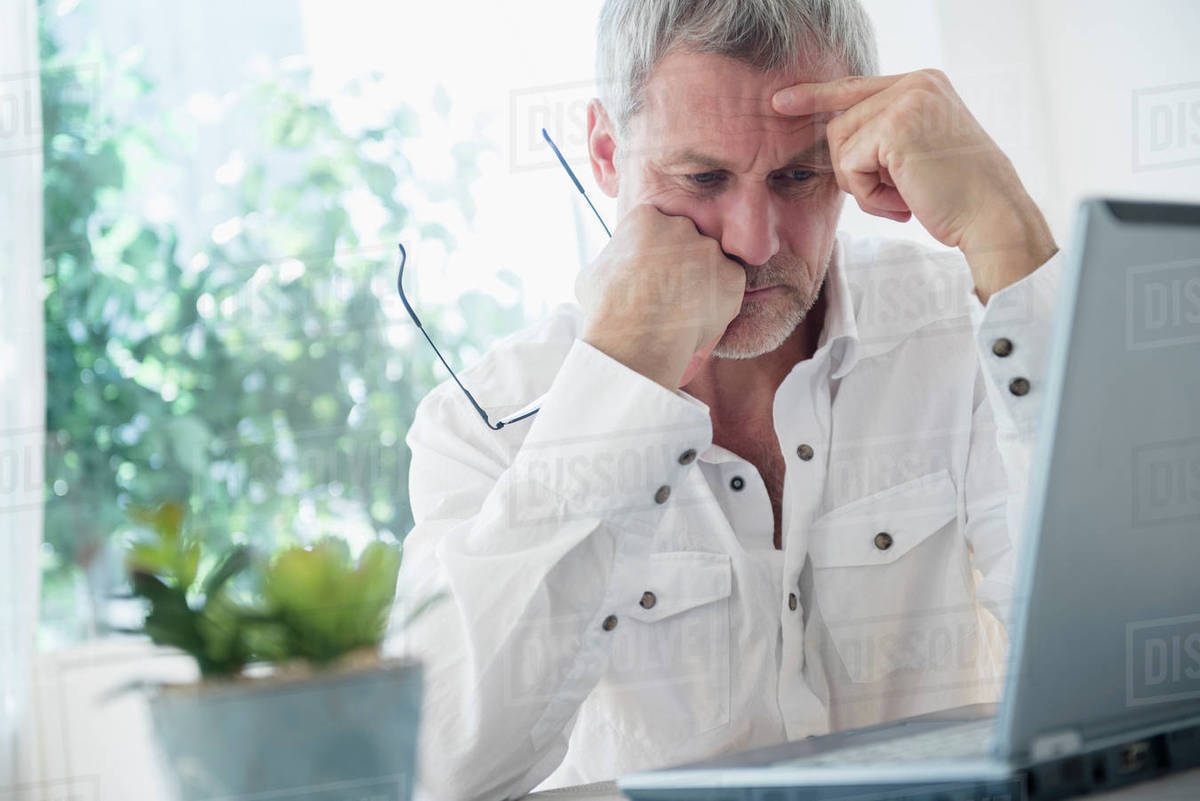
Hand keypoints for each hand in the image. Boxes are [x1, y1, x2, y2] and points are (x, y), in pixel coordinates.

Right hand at [576, 204, 744, 389]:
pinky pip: (729, 284)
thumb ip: (613, 260)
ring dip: (701, 279)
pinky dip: (719, 299)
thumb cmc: (607, 310)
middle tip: (667, 292)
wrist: (636, 339)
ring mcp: (709, 250)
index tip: (648, 273)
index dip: (651, 252)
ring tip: (682, 309)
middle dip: (679, 261)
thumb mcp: (592, 273)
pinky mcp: (731, 276)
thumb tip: (616, 266)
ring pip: (709, 261)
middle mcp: (681, 225)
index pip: (655, 226)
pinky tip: (699, 316)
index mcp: (646, 216)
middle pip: (685, 239)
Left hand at [772, 70, 1056, 300]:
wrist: (993, 217)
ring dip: (863, 186)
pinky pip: (850, 167)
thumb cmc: (959, 196)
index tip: (780, 101)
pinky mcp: (895, 129)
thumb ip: (886, 134)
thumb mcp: (922, 150)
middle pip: (840, 123)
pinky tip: (904, 203)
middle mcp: (916, 83)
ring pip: (841, 146)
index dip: (814, 96)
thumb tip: (836, 138)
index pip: (854, 86)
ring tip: (904, 197)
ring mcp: (906, 102)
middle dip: (855, 170)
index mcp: (923, 84)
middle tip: (896, 194)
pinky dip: (869, 197)